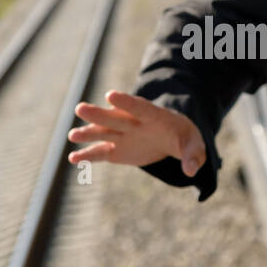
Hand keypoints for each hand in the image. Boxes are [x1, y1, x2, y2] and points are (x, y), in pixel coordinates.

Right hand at [67, 90, 206, 176]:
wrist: (171, 139)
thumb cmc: (185, 139)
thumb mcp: (195, 146)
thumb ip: (193, 156)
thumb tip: (191, 170)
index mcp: (154, 116)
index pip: (139, 107)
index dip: (125, 102)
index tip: (110, 95)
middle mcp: (133, 123)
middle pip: (115, 117)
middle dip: (98, 114)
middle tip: (80, 108)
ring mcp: (122, 135)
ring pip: (103, 132)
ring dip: (88, 133)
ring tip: (72, 136)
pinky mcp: (116, 150)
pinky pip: (100, 153)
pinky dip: (87, 156)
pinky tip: (73, 159)